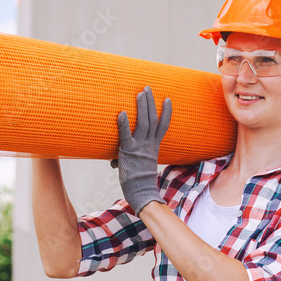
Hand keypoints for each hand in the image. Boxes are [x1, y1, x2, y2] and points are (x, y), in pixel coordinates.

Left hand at [116, 86, 171, 212]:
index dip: (166, 112)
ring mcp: (139, 146)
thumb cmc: (140, 182)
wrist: (142, 192)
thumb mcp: (140, 167)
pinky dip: (124, 123)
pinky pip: (126, 134)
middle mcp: (149, 144)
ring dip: (142, 106)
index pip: (163, 125)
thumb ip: (130, 160)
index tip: (167, 99)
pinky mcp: (128, 151)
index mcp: (154, 147)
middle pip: (153, 119)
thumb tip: (114, 162)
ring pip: (144, 122)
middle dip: (150, 102)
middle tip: (147, 88)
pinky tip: (122, 113)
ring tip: (140, 93)